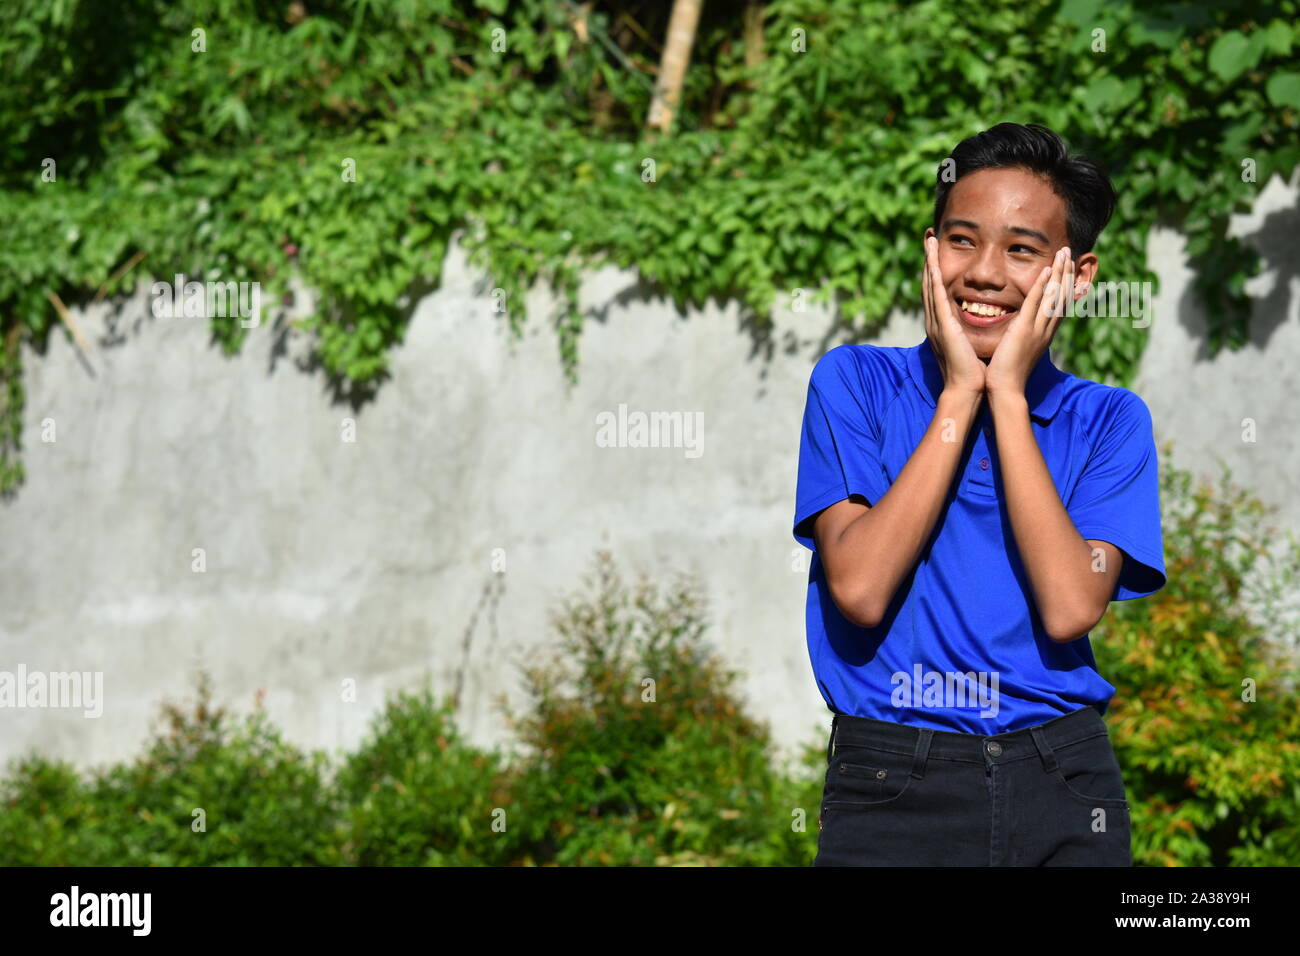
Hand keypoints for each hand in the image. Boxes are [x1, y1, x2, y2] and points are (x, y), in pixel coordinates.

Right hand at [922, 235, 984, 396]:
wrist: (966, 388)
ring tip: (929, 240)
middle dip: (928, 260)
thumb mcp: (970, 344)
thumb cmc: (972, 370)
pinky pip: (936, 294)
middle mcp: (935, 320)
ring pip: (930, 284)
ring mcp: (936, 321)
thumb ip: (970, 331)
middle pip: (929, 283)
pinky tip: (931, 260)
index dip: (936, 271)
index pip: (938, 291)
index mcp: (943, 324)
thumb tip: (982, 321)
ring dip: (928, 261)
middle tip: (929, 237)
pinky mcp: (942, 323)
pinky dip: (932, 275)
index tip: (938, 253)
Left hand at [985, 246, 1072, 397]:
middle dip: (1066, 273)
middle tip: (1070, 252)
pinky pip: (1035, 303)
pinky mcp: (1024, 330)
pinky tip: (1047, 270)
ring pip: (1053, 296)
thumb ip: (1022, 337)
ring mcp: (1037, 329)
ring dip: (1059, 273)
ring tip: (1065, 253)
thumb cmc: (1007, 375)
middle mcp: (1046, 330)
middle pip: (1061, 296)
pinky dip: (1042, 286)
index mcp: (1044, 335)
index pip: (1059, 305)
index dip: (1065, 286)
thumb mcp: (1019, 351)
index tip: (1067, 269)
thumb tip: (1019, 331)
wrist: (1006, 391)